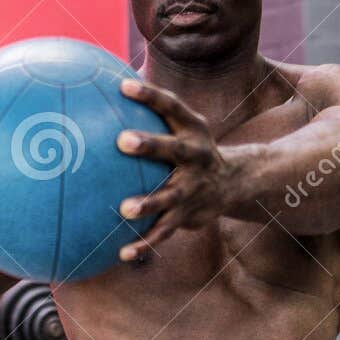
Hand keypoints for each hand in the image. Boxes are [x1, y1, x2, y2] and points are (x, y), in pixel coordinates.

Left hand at [115, 78, 237, 261]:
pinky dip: (145, 244)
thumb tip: (106, 87)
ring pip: (170, 196)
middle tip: (123, 140)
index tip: (123, 86)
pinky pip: (164, 231)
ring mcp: (193, 188)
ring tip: (126, 209)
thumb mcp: (182, 126)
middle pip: (174, 149)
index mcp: (193, 130)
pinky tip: (123, 253)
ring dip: (149, 203)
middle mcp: (196, 156)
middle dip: (151, 145)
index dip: (150, 95)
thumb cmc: (192, 147)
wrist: (234, 182)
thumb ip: (152, 112)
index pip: (172, 106)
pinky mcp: (188, 214)